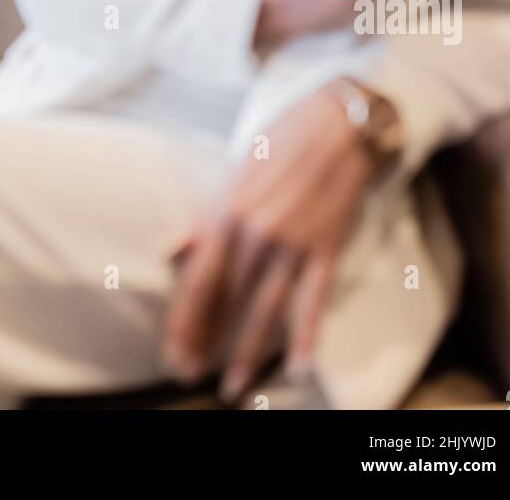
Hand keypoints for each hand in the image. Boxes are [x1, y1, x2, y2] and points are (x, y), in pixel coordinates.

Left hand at [162, 86, 374, 402]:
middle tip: (188, 375)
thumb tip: (172, 250)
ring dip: (246, 351)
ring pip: (264, 309)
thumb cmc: (281, 141)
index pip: (197, 279)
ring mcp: (291, 244)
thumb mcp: (233, 173)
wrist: (338, 122)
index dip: (183, 319)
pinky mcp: (324, 248)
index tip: (172, 351)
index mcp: (226, 212)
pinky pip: (313, 300)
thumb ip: (205, 219)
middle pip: (225, 300)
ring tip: (231, 386)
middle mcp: (254, 233)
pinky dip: (305, 336)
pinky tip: (295, 366)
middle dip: (205, 341)